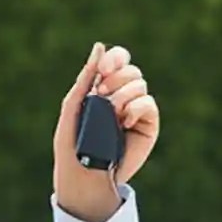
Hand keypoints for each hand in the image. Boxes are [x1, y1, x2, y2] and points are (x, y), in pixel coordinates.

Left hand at [53, 42, 159, 221]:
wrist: (83, 174)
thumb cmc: (72, 143)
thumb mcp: (73, 106)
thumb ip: (86, 77)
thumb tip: (99, 46)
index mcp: (103, 88)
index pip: (118, 60)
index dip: (115, 58)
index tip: (103, 69)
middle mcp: (123, 96)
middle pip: (131, 69)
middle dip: (114, 78)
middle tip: (100, 94)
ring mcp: (136, 110)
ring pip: (140, 84)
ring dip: (121, 95)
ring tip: (110, 113)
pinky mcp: (148, 125)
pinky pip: (149, 103)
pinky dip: (135, 108)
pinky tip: (123, 122)